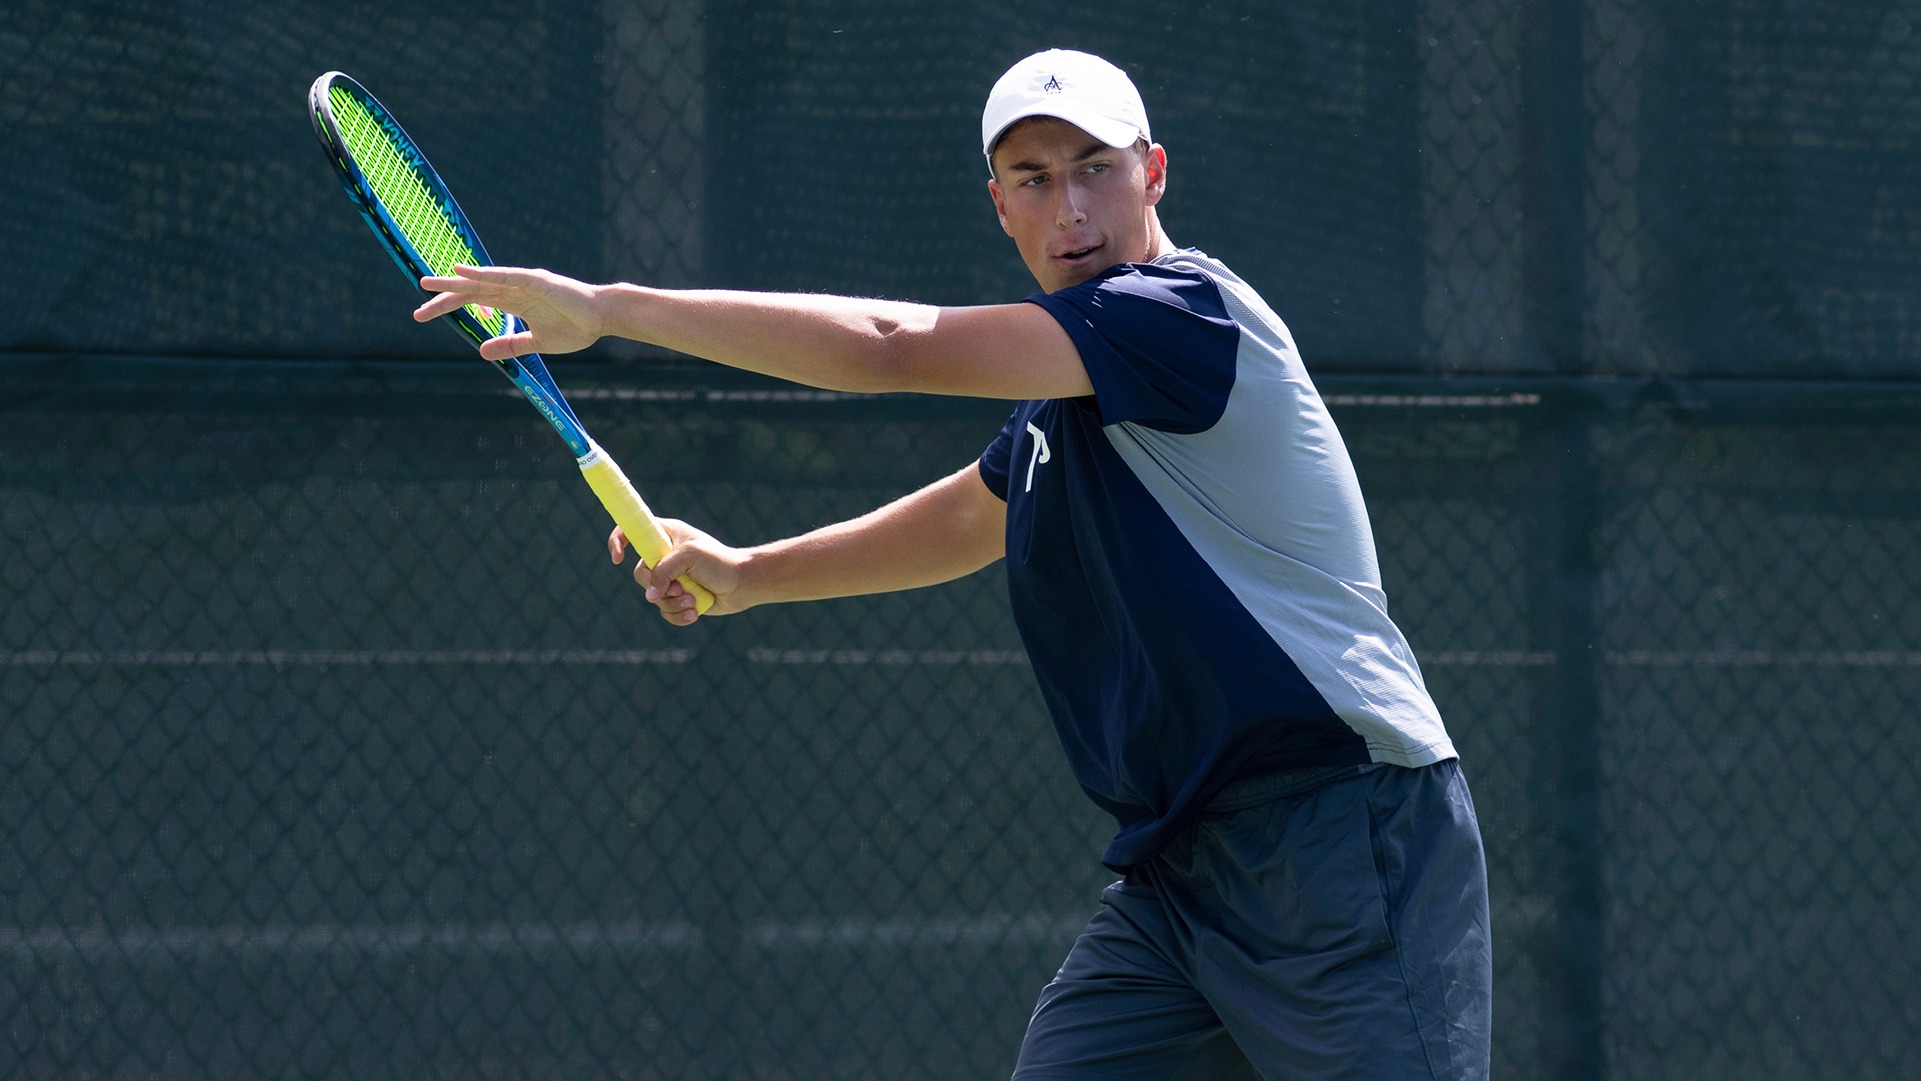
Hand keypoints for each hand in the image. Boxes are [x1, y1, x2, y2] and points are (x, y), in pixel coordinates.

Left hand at [414, 265, 605, 359]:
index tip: (422, 314)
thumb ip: (510, 345)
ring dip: (455, 280)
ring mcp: (523, 283)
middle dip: (444, 294)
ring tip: (428, 281)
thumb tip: (482, 351)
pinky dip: (483, 273)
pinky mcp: (535, 280)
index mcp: (512, 302)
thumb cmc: (575, 327)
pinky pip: (503, 276)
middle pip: (471, 290)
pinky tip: (462, 271)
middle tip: (418, 297)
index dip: (447, 306)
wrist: (602, 318)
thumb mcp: (537, 343)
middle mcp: (513, 289)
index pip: (472, 301)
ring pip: (481, 280)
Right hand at [609, 519, 746, 626]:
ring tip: (694, 602)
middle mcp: (664, 556)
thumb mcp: (689, 557)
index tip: (618, 558)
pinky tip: (695, 613)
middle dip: (660, 587)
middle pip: (640, 574)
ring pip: (653, 597)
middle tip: (681, 588)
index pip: (631, 530)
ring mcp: (671, 578)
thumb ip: (663, 571)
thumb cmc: (720, 562)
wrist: (743, 585)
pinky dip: (678, 615)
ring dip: (673, 603)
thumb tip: (650, 595)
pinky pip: (665, 611)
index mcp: (665, 534)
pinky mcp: (678, 598)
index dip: (618, 541)